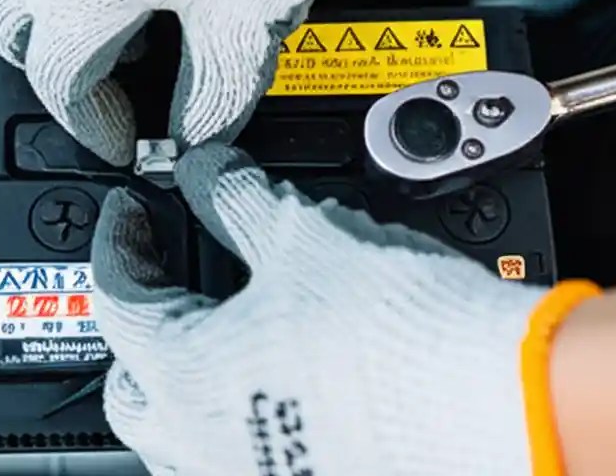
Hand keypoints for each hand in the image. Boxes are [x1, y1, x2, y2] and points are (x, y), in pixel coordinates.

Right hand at [0, 0, 429, 164]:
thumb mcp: (245, 21)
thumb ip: (212, 97)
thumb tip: (199, 133)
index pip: (59, 81)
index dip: (93, 125)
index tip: (124, 140)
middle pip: (3, 23)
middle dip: (42, 66)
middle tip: (97, 86)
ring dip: (43, 5)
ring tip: (113, 23)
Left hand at [90, 144, 553, 474]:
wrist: (499, 405)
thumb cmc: (400, 338)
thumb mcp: (302, 234)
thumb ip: (236, 197)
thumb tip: (206, 169)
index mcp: (183, 380)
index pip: (116, 299)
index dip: (119, 240)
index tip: (133, 213)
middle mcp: (204, 446)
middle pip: (132, 385)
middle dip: (140, 326)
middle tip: (167, 278)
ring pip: (179, 437)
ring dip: (185, 383)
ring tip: (222, 335)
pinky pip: (237, 458)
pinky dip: (238, 419)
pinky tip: (279, 385)